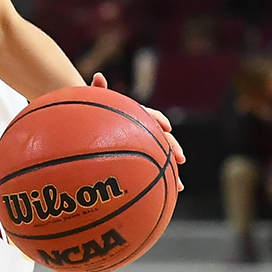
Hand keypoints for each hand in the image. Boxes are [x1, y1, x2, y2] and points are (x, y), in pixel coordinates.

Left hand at [90, 72, 185, 189]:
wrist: (91, 123)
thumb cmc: (91, 112)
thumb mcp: (93, 101)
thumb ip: (97, 91)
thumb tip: (98, 76)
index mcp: (135, 115)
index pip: (150, 115)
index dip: (159, 120)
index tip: (166, 127)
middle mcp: (143, 129)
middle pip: (162, 139)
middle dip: (172, 148)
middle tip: (180, 158)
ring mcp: (143, 145)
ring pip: (160, 158)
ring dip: (171, 171)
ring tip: (179, 186)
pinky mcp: (140, 159)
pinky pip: (151, 171)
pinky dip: (159, 182)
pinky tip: (167, 196)